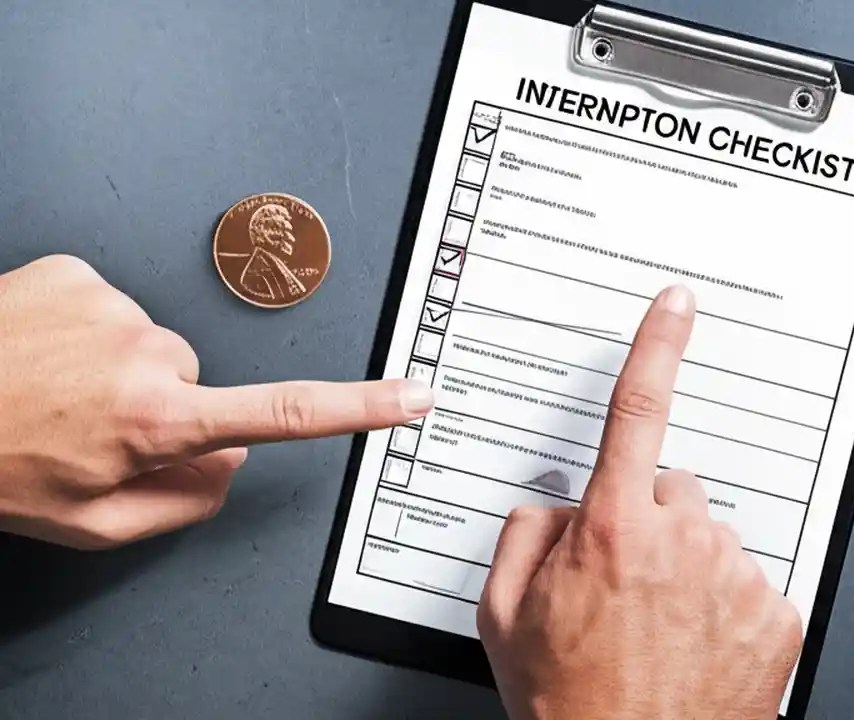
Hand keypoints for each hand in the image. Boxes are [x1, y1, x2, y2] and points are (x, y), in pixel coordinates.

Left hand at [0, 255, 433, 549]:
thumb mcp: (90, 523)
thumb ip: (185, 503)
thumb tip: (231, 462)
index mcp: (158, 422)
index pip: (288, 414)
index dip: (360, 406)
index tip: (413, 396)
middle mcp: (147, 353)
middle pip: (196, 381)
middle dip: (161, 404)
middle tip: (90, 424)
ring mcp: (112, 304)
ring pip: (151, 342)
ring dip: (114, 366)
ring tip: (52, 386)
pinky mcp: (77, 271)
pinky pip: (110, 304)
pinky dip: (84, 327)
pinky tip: (40, 349)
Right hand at [477, 285, 802, 719]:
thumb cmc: (571, 703)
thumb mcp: (503, 616)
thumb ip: (523, 534)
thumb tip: (555, 507)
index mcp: (614, 528)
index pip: (638, 410)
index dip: (658, 346)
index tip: (676, 304)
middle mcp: (683, 540)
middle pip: (672, 490)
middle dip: (648, 519)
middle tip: (623, 585)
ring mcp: (735, 577)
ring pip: (712, 539)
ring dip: (688, 566)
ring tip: (657, 627)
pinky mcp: (775, 613)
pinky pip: (748, 583)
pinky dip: (724, 605)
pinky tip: (695, 645)